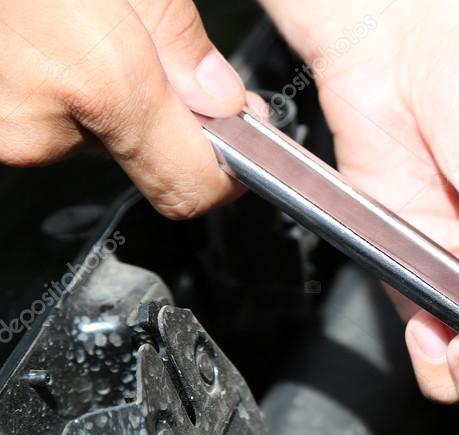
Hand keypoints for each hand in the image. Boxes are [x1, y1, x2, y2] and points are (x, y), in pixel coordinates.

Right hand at [0, 0, 246, 217]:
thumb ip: (180, 41)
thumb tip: (221, 100)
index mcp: (99, 82)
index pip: (191, 187)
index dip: (225, 173)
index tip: (237, 144)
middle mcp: (43, 126)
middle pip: (142, 156)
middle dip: (160, 112)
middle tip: (144, 46)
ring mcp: (1, 130)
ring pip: (89, 134)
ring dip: (103, 93)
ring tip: (76, 24)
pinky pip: (41, 118)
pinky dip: (58, 87)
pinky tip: (46, 36)